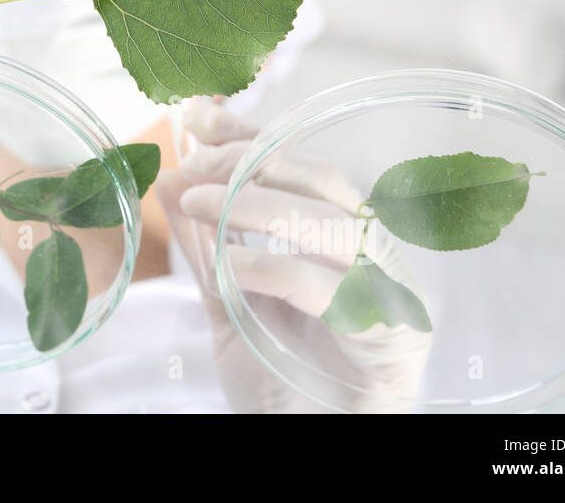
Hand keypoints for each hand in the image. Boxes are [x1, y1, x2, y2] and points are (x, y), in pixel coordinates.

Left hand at [157, 98, 431, 412]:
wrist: (312, 445)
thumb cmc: (282, 379)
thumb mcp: (228, 301)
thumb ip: (206, 246)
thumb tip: (172, 179)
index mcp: (336, 236)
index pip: (297, 165)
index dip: (250, 134)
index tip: (197, 118)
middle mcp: (368, 252)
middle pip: (319, 178)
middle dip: (250, 161)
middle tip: (194, 166)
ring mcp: (385, 289)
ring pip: (331, 220)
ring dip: (259, 203)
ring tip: (201, 202)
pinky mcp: (391, 334)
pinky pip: (330, 286)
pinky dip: (275, 265)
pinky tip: (231, 262)